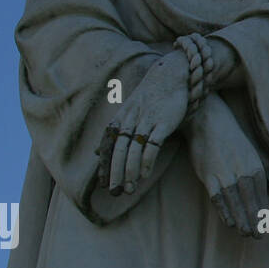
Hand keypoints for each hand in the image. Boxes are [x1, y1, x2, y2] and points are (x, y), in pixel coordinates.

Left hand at [98, 50, 190, 195]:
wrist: (171, 75)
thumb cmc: (151, 97)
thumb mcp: (128, 113)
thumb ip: (114, 133)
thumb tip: (97, 152)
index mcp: (121, 118)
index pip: (108, 144)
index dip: (105, 164)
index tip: (102, 184)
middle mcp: (131, 120)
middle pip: (119, 149)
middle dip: (116, 172)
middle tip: (114, 191)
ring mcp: (147, 120)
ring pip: (134, 149)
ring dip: (130, 171)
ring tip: (129, 188)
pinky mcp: (164, 122)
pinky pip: (153, 144)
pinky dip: (146, 160)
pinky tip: (144, 174)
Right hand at [188, 94, 268, 236]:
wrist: (208, 122)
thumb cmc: (231, 137)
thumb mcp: (253, 151)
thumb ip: (266, 169)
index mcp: (255, 167)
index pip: (261, 195)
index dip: (263, 213)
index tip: (266, 228)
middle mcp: (242, 173)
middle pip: (249, 202)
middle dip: (254, 221)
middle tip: (257, 237)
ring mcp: (225, 176)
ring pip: (235, 203)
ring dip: (241, 220)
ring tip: (245, 234)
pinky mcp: (209, 176)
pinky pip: (218, 199)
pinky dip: (224, 211)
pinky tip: (229, 222)